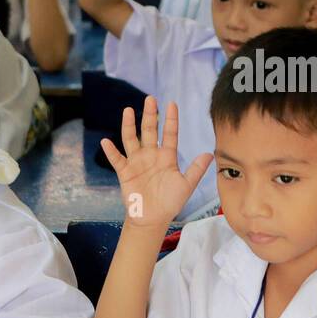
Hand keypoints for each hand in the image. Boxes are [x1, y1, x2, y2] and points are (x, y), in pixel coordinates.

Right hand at [100, 96, 211, 228]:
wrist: (153, 218)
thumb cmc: (170, 202)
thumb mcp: (186, 185)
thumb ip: (196, 169)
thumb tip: (210, 154)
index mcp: (167, 157)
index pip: (170, 134)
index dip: (170, 119)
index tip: (171, 104)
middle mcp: (151, 155)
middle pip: (150, 131)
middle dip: (150, 115)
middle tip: (150, 99)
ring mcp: (137, 162)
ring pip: (132, 139)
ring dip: (129, 126)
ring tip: (128, 111)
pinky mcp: (125, 172)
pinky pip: (117, 159)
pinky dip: (111, 151)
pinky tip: (106, 141)